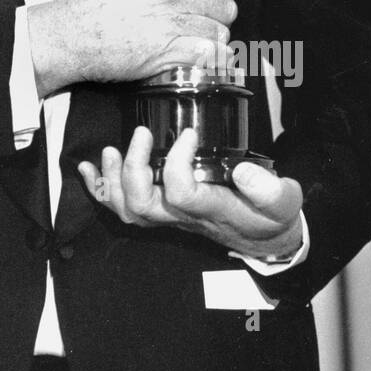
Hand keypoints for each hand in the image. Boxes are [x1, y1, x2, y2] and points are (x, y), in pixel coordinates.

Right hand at [27, 0, 237, 96]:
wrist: (77, 32)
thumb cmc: (107, 2)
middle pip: (226, 8)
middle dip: (217, 18)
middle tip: (200, 21)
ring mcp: (171, 22)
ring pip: (220, 34)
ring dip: (211, 40)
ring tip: (193, 40)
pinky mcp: (168, 52)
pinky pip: (209, 56)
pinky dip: (209, 60)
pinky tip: (198, 56)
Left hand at [78, 126, 303, 261]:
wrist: (265, 237)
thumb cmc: (270, 215)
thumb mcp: (282, 200)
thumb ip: (267, 188)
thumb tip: (242, 170)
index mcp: (212, 209)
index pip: (182, 193)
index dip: (177, 163)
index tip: (189, 133)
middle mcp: (183, 217)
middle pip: (143, 204)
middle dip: (133, 168)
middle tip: (142, 134)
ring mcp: (168, 216)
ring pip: (128, 209)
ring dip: (112, 180)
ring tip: (110, 150)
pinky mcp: (161, 210)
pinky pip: (122, 207)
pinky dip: (100, 188)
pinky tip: (88, 168)